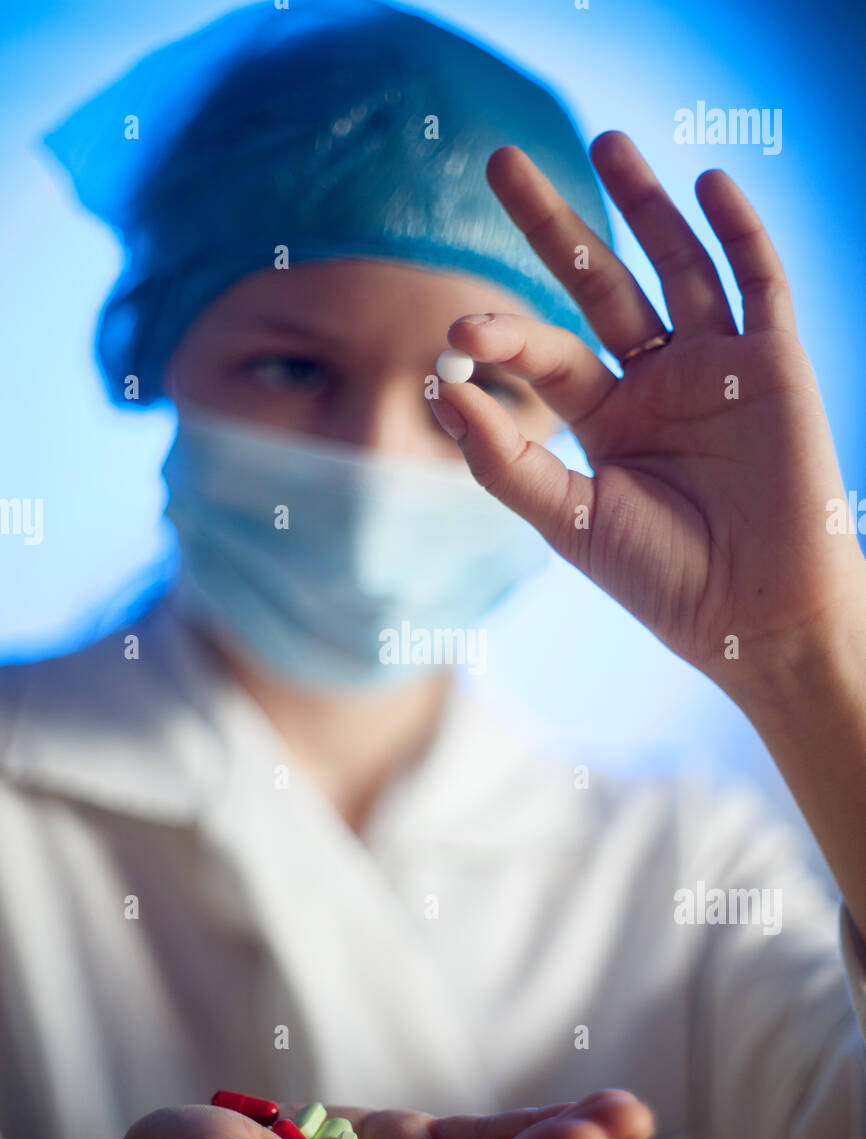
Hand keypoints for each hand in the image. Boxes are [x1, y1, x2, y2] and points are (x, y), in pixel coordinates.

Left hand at [430, 135, 865, 701]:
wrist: (756, 617)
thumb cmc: (663, 581)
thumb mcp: (571, 522)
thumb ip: (505, 461)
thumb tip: (438, 387)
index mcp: (607, 418)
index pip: (550, 352)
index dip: (506, 333)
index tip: (457, 327)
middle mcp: (658, 381)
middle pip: (602, 285)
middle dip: (555, 226)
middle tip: (500, 161)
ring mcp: (717, 367)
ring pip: (677, 266)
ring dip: (645, 204)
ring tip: (605, 140)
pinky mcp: (775, 364)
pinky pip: (760, 284)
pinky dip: (738, 234)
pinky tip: (708, 183)